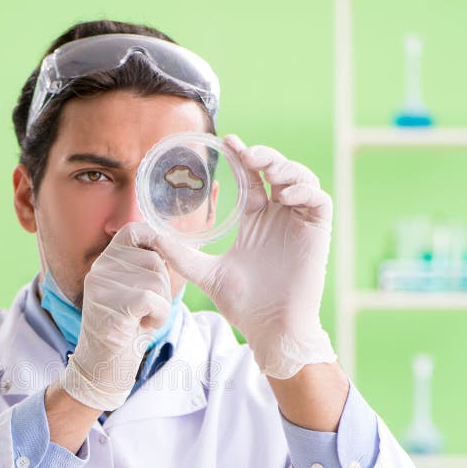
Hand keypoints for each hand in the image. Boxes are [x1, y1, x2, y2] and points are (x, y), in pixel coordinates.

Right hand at [59, 222, 171, 410]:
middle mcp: (99, 269)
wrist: (103, 368)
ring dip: (162, 305)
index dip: (155, 242)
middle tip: (148, 309)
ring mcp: (101, 287)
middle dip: (164, 287)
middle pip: (154, 260)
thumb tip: (169, 242)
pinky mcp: (110, 307)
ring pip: (156, 280)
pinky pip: (153, 300)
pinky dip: (159, 316)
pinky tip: (144, 326)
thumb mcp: (132, 291)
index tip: (161, 265)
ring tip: (143, 319)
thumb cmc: (125, 330)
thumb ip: (143, 267)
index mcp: (105, 261)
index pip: (134, 230)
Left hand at [150, 134, 335, 378]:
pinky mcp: (318, 231)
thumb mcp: (205, 273)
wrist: (270, 327)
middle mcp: (278, 216)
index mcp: (256, 219)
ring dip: (285, 167)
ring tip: (266, 168)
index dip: (242, 157)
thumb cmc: (242, 303)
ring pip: (300, 178)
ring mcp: (298, 222)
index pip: (251, 178)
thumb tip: (148, 238)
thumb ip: (180, 254)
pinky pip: (318, 199)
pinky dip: (305, 189)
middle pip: (276, 171)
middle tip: (246, 152)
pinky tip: (285, 192)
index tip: (226, 140)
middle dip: (264, 155)